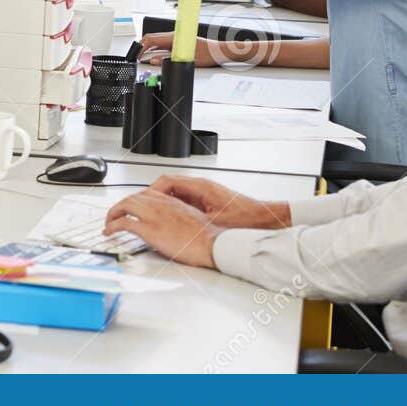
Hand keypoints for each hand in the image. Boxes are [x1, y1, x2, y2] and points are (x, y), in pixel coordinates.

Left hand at [102, 189, 219, 268]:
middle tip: (114, 215)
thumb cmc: (207, 236)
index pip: (146, 193)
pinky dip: (113, 225)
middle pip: (133, 197)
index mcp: (171, 201)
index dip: (134, 200)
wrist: (212, 244)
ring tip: (109, 223)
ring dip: (113, 213)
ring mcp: (154, 216)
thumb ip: (176, 215)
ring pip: (125, 205)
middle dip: (120, 205)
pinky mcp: (150, 230)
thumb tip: (168, 222)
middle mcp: (161, 205)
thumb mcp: (191, 217)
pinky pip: (124, 222)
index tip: (129, 208)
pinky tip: (109, 231)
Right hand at [140, 33, 218, 66]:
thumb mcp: (185, 59)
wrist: (219, 51)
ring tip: (142, 57)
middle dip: (142, 47)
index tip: (136, 55)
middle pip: (152, 39)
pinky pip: (163, 44)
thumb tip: (154, 60)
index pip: (151, 38)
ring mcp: (176, 39)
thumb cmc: (208, 53)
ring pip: (157, 41)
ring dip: (149, 48)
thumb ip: (167, 60)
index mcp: (174, 37)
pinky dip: (156, 49)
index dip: (141, 47)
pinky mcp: (178, 43)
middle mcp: (174, 36)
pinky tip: (154, 56)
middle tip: (136, 57)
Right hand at [142, 175, 289, 229]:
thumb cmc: (246, 219)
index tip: (140, 201)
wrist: (265, 219)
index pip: (167, 181)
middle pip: (168, 185)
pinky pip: (184, 200)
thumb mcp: (215, 222)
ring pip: (176, 193)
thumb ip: (192, 220)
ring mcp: (204, 193)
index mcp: (200, 186)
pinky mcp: (208, 201)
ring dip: (163, 202)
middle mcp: (201, 186)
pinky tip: (171, 220)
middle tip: (141, 208)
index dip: (150, 191)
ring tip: (152, 214)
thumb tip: (172, 224)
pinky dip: (174, 207)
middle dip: (153, 197)